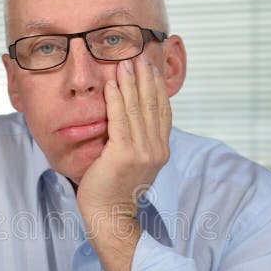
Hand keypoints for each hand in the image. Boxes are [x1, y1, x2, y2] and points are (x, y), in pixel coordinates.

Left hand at [76, 55, 171, 270]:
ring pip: (137, 108)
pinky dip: (116, 98)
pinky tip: (111, 82)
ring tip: (125, 61)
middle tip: (139, 54)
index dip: (156, 87)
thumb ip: (136, 141)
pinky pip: (120, 118)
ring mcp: (143, 152)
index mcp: (161, 149)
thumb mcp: (132, 162)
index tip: (150, 67)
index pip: (161, 111)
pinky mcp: (124, 154)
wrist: (109, 216)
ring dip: (131, 82)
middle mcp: (157, 149)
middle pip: (153, 104)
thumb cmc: (113, 190)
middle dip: (146, 78)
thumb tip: (131, 121)